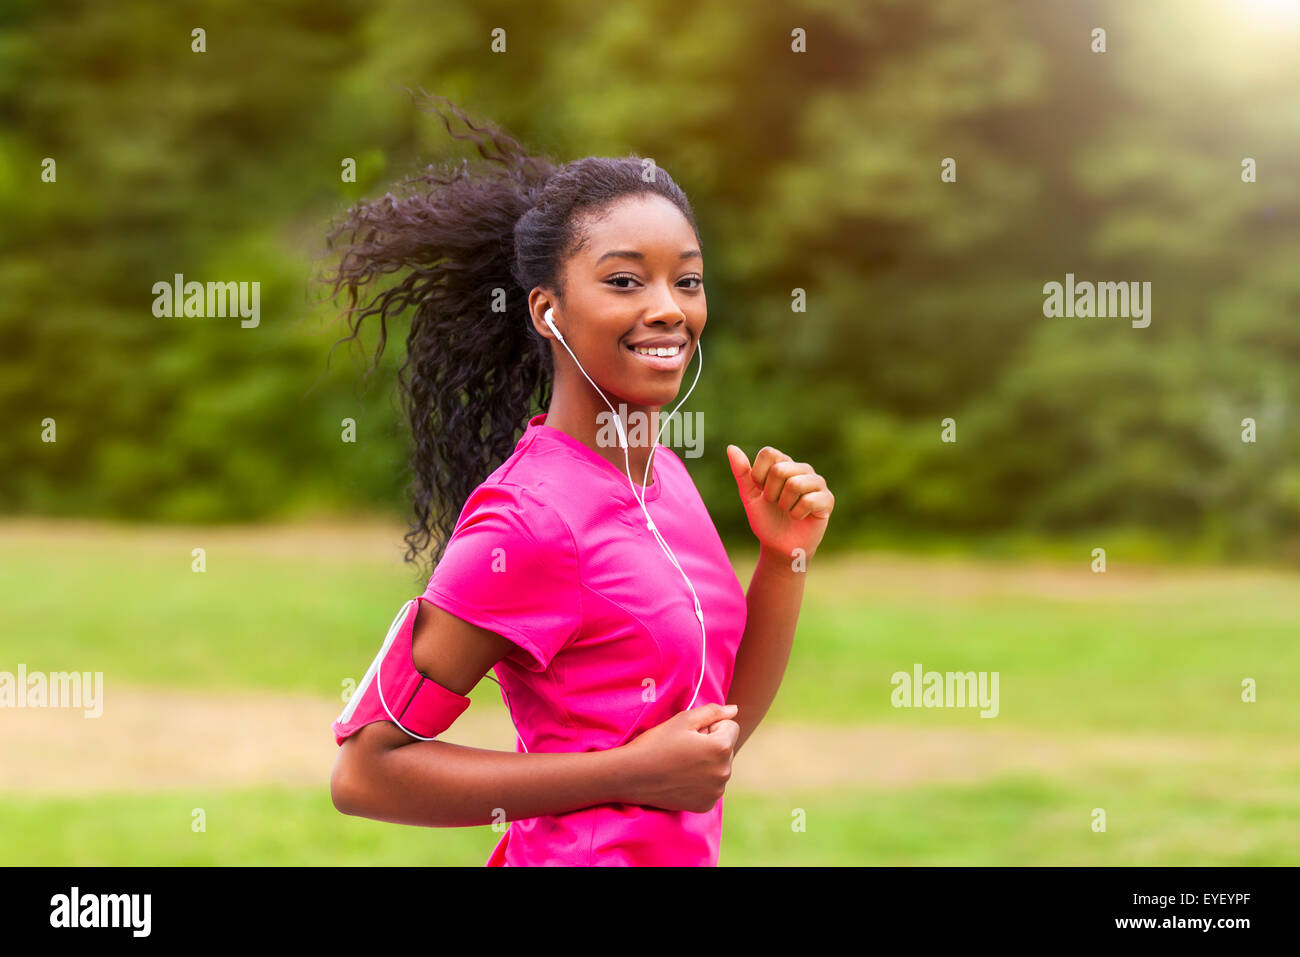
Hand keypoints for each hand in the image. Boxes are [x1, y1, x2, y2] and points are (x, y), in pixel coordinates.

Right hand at [617, 703, 739, 812]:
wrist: (632, 775)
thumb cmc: (656, 743)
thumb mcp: (683, 720)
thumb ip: (712, 712)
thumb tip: (735, 710)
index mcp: (721, 748)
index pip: (731, 727)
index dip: (710, 726)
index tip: (690, 733)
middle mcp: (724, 772)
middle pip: (727, 749)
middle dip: (711, 744)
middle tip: (683, 748)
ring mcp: (716, 792)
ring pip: (719, 768)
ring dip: (707, 763)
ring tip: (681, 763)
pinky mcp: (705, 804)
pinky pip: (711, 786)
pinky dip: (701, 782)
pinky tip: (681, 779)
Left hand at [726, 445, 833, 559]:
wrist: (779, 546)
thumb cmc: (765, 519)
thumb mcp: (749, 496)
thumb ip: (741, 472)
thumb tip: (731, 447)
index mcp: (784, 463)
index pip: (769, 453)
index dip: (759, 475)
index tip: (762, 490)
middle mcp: (802, 469)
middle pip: (780, 469)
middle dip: (771, 493)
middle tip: (776, 504)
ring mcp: (817, 483)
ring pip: (795, 484)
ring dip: (784, 504)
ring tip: (788, 510)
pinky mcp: (827, 499)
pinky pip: (809, 500)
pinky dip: (797, 514)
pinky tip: (799, 517)